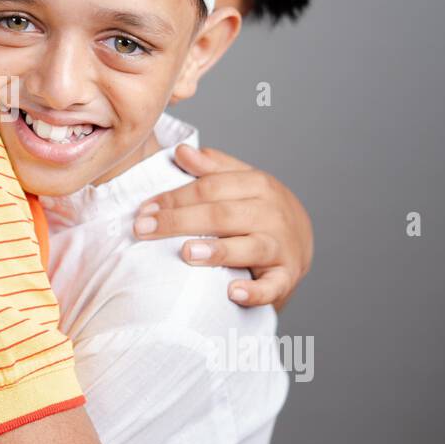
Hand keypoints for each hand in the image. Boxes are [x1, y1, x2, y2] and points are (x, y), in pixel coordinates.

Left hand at [132, 146, 313, 310]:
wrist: (301, 243)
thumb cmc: (260, 210)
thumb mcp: (241, 183)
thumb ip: (212, 168)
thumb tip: (182, 151)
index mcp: (258, 185)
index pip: (209, 188)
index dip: (174, 198)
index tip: (143, 210)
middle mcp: (272, 213)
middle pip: (221, 215)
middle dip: (179, 221)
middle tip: (143, 230)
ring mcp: (281, 246)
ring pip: (248, 247)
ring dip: (217, 251)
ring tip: (186, 253)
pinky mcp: (286, 277)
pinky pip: (272, 287)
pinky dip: (254, 291)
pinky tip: (232, 293)